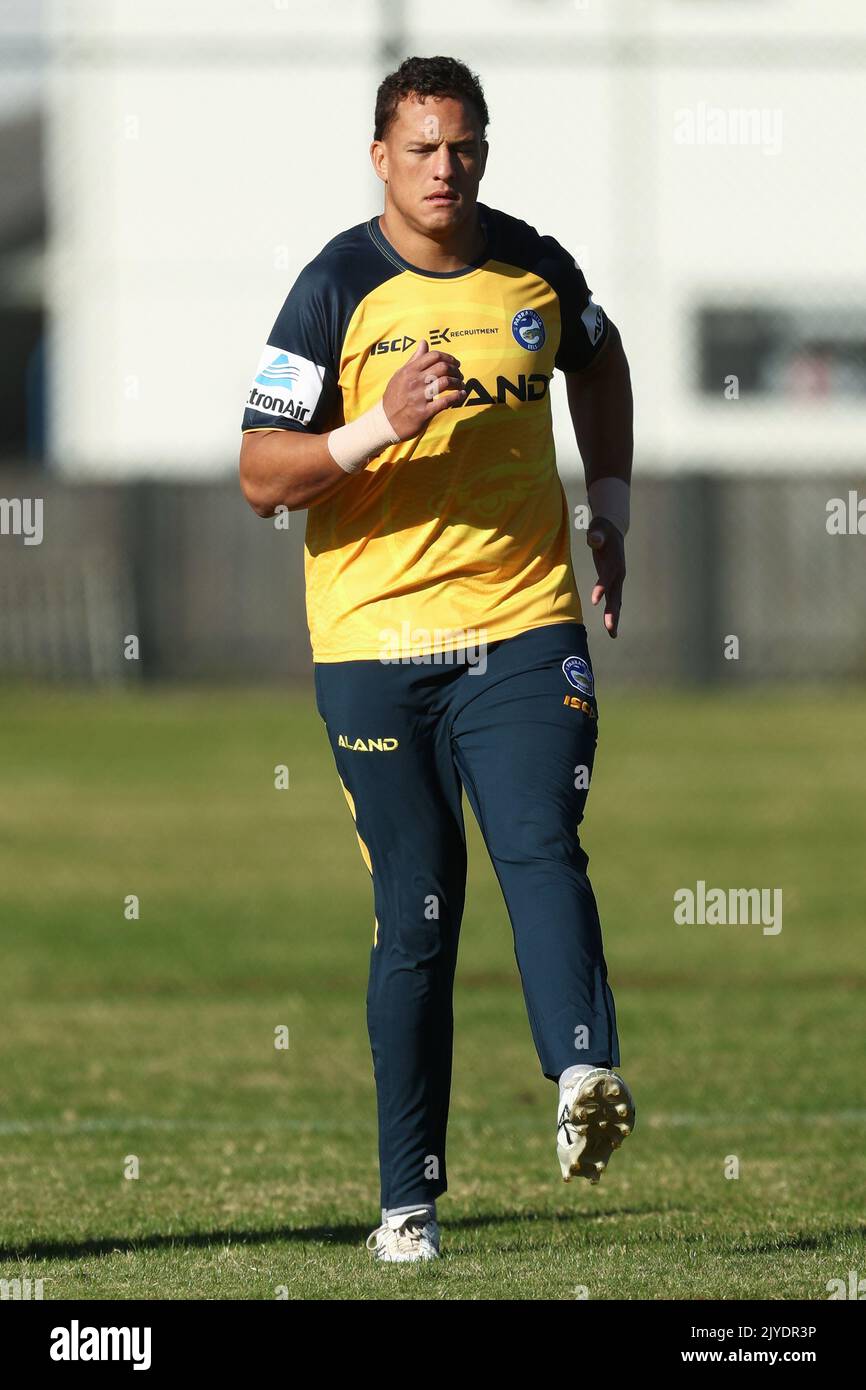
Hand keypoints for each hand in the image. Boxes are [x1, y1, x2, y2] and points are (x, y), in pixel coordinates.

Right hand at [382, 340, 465, 440]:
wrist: (385, 422)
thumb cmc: (394, 397)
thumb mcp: (400, 375)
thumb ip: (414, 359)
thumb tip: (424, 342)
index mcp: (409, 371)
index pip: (433, 356)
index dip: (448, 357)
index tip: (455, 363)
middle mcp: (414, 381)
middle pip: (442, 367)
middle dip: (455, 369)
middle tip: (459, 374)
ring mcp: (419, 397)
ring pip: (445, 382)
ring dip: (458, 382)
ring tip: (461, 384)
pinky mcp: (424, 412)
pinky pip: (445, 401)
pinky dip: (457, 397)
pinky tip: (462, 395)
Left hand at [586, 516, 625, 637]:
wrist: (612, 530)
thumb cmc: (602, 530)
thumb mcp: (598, 530)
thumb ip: (597, 535)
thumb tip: (594, 538)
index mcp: (614, 563)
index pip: (607, 577)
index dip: (601, 588)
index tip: (595, 601)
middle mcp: (618, 574)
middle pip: (616, 595)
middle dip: (613, 612)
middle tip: (611, 628)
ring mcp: (616, 580)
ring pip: (616, 601)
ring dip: (614, 617)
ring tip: (613, 634)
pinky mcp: (613, 583)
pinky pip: (613, 600)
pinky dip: (612, 613)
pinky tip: (611, 627)